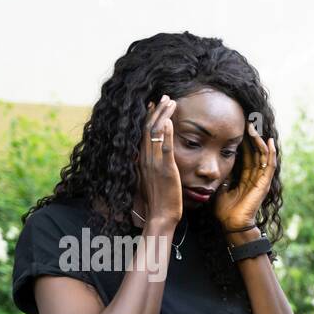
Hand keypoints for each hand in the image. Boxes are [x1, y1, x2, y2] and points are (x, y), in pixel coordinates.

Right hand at [137, 96, 182, 226]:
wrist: (160, 216)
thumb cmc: (159, 201)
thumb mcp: (152, 179)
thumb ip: (152, 167)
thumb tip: (154, 159)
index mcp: (142, 160)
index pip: (143, 133)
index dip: (147, 117)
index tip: (152, 104)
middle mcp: (146, 159)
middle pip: (148, 128)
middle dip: (156, 111)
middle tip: (164, 96)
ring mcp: (155, 163)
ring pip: (156, 134)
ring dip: (163, 115)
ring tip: (171, 102)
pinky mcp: (166, 170)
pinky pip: (164, 148)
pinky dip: (166, 133)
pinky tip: (169, 121)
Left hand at [214, 119, 276, 232]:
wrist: (231, 223)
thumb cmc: (225, 209)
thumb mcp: (221, 185)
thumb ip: (222, 173)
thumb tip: (215, 160)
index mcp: (246, 176)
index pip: (247, 154)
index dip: (244, 140)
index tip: (239, 126)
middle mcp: (255, 176)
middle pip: (256, 152)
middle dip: (252, 137)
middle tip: (247, 121)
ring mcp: (261, 179)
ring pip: (263, 155)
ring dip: (259, 141)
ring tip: (254, 127)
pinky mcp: (264, 183)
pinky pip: (269, 165)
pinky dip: (271, 153)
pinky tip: (270, 141)